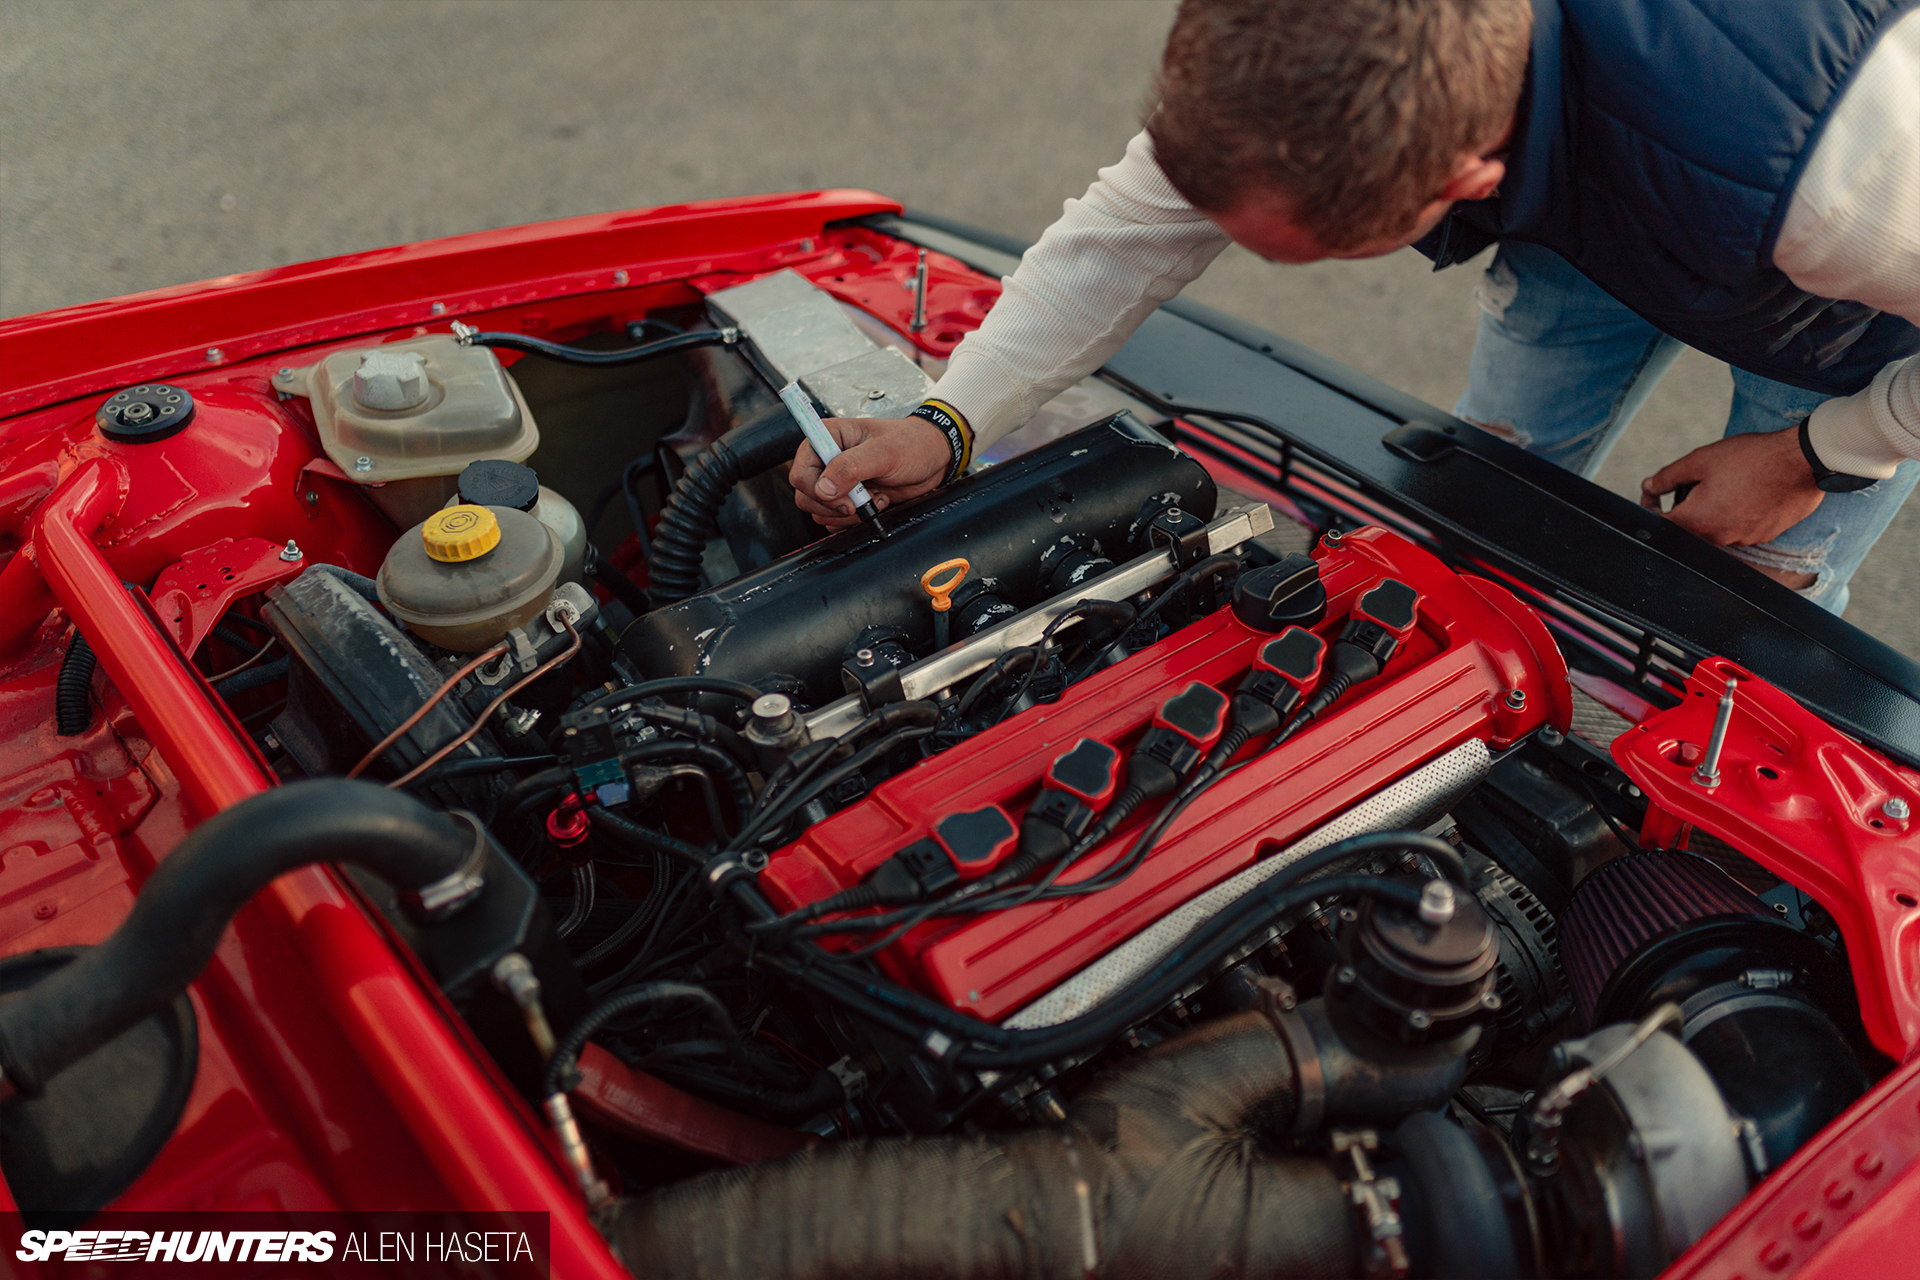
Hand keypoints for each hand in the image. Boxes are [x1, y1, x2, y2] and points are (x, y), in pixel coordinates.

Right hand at [789, 416, 951, 527]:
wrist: (932, 458)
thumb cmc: (911, 443)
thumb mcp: (883, 452)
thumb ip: (851, 467)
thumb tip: (824, 488)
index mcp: (826, 437)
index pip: (800, 472)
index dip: (818, 489)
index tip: (846, 495)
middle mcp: (826, 459)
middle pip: (805, 495)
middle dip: (836, 505)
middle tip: (863, 499)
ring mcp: (837, 480)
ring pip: (819, 511)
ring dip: (849, 513)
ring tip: (874, 495)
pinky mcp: (848, 498)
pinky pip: (835, 520)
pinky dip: (855, 519)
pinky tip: (876, 502)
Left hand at [1639, 427, 1824, 546]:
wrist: (1803, 462)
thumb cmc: (1752, 458)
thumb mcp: (1700, 460)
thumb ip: (1668, 476)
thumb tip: (1649, 486)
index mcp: (1698, 521)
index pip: (1661, 523)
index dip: (1650, 507)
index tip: (1652, 494)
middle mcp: (1719, 538)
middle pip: (1689, 527)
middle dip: (1684, 505)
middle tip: (1694, 481)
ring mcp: (1744, 539)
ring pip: (1715, 528)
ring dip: (1711, 509)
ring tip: (1726, 482)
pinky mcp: (1764, 536)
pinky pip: (1739, 528)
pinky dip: (1735, 513)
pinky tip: (1745, 491)